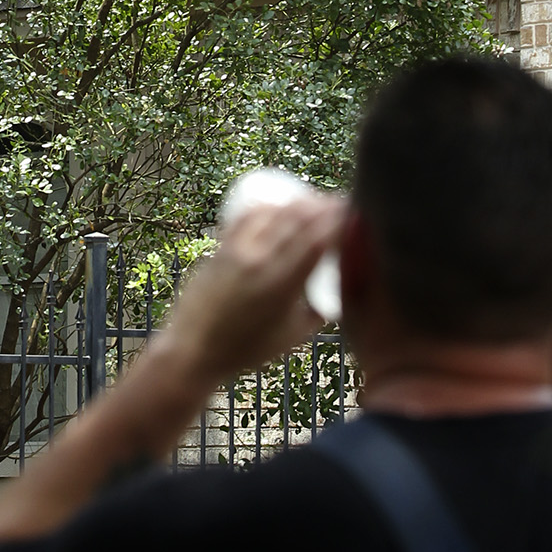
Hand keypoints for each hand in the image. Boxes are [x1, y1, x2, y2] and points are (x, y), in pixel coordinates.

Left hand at [164, 196, 342, 384]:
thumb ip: (319, 310)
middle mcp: (260, 259)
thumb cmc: (246, 350)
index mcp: (281, 284)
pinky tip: (283, 206)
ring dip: (301, 202)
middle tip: (343, 205)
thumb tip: (340, 287)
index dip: (340, 221)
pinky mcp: (222, 245)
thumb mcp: (293, 336)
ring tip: (318, 203)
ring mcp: (238, 249)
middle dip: (325, 206)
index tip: (357, 215)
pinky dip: (271, 206)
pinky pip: (250, 215)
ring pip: (276, 211)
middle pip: (299, 217)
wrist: (194, 349)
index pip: (318, 238)